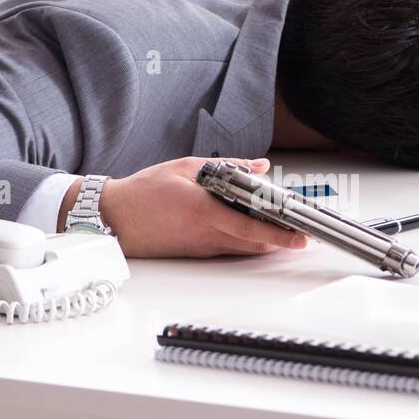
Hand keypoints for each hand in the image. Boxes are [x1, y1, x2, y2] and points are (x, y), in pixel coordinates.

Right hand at [96, 157, 307, 257]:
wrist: (114, 218)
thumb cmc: (145, 192)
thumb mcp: (186, 167)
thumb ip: (228, 166)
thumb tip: (259, 166)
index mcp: (204, 210)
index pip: (250, 227)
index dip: (279, 235)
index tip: (300, 236)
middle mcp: (205, 234)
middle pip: (254, 244)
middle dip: (281, 241)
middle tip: (303, 234)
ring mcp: (201, 247)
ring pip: (243, 250)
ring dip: (266, 243)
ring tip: (287, 231)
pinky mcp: (196, 253)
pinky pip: (228, 250)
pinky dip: (247, 243)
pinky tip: (257, 232)